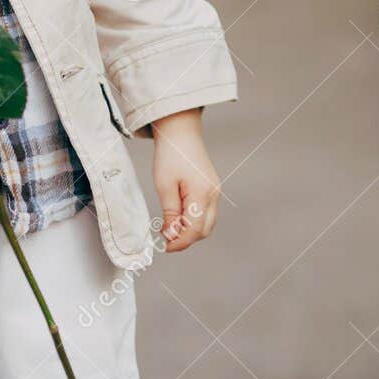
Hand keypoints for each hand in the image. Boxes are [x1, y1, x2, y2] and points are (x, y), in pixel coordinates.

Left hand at [150, 107, 220, 252]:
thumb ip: (170, 213)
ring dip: (190, 230)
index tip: (165, 247)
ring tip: (169, 226)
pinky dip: (193, 219)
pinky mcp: (210, 187)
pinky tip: (178, 216)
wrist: (180, 131)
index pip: (195, 230)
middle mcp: (213, 195)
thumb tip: (172, 235)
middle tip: (166, 238)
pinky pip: (205, 212)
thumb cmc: (170, 154)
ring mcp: (214, 191)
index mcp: (203, 194)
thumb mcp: (165, 185)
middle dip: (186, 239)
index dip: (180, 242)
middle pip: (204, 230)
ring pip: (206, 222)